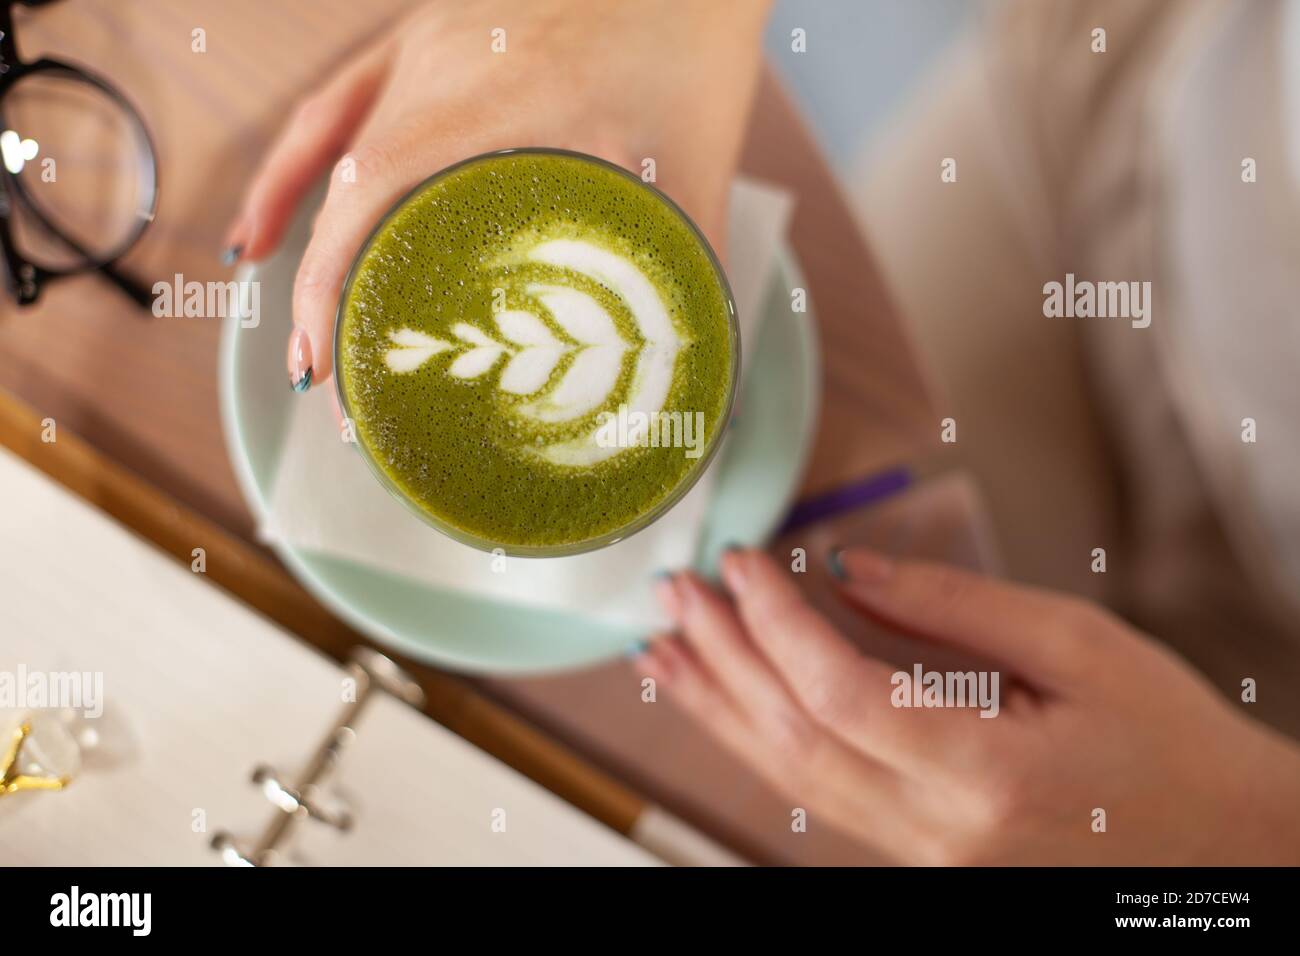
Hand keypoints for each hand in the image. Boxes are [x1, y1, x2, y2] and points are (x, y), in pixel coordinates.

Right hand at [223, 0, 768, 387]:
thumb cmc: (694, 36)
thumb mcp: (695, 170)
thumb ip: (693, 273)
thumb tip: (709, 374)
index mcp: (490, 101)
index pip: (368, 199)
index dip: (330, 288)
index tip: (329, 363)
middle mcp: (436, 69)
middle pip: (345, 193)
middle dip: (324, 297)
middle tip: (333, 381)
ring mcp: (422, 44)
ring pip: (330, 151)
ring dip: (295, 239)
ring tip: (294, 327)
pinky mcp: (425, 33)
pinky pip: (337, 101)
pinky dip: (298, 165)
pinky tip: (269, 218)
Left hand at [642, 548, 1299, 863]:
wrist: (1222, 847)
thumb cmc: (1167, 742)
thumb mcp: (1080, 646)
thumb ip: (954, 606)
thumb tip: (846, 571)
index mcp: (986, 773)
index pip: (837, 693)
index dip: (774, 623)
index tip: (741, 562)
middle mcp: (937, 829)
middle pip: (792, 738)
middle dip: (722, 658)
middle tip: (674, 592)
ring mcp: (921, 852)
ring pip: (789, 776)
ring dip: (719, 706)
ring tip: (664, 648)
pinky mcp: (916, 851)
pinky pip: (816, 794)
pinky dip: (759, 741)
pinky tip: (725, 702)